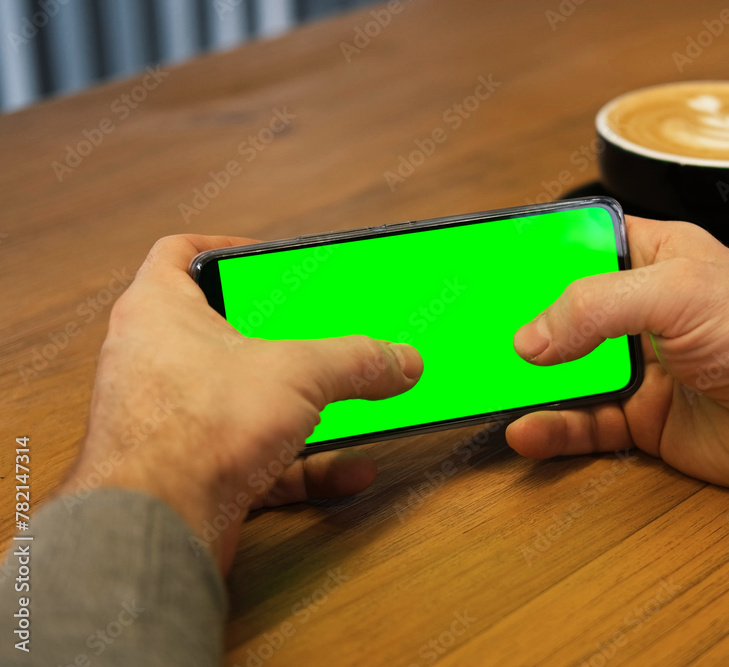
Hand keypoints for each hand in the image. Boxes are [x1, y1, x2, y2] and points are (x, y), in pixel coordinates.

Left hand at [61, 235, 421, 573]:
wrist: (157, 527)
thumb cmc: (195, 430)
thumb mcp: (299, 373)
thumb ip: (357, 361)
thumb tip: (401, 360)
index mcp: (158, 311)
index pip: (179, 255)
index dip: (225, 249)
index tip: (267, 260)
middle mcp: (153, 362)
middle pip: (222, 332)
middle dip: (278, 336)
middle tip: (318, 331)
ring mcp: (171, 421)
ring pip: (242, 401)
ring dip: (297, 405)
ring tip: (346, 401)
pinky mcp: (191, 472)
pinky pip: (255, 458)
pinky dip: (301, 463)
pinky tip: (350, 469)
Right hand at [507, 216, 728, 500]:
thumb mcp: (675, 295)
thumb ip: (596, 307)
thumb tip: (531, 339)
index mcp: (653, 258)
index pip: (582, 245)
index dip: (539, 253)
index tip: (491, 265)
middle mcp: (641, 311)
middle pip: (564, 313)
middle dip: (521, 324)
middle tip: (472, 332)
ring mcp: (640, 367)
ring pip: (567, 373)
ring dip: (528, 382)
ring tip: (485, 386)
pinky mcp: (643, 419)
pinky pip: (587, 424)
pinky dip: (554, 429)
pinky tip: (526, 431)